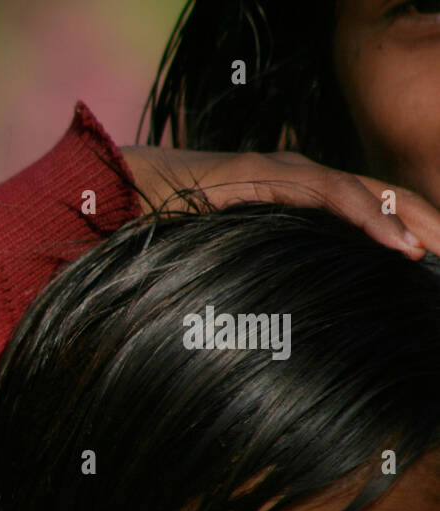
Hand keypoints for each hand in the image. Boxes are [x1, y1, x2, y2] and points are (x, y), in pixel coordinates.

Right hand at [120, 147, 439, 257]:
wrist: (121, 196)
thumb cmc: (166, 234)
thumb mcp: (229, 258)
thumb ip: (261, 273)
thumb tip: (286, 321)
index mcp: (293, 194)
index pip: (365, 205)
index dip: (401, 228)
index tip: (428, 262)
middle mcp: (297, 175)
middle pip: (379, 194)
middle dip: (421, 222)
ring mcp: (285, 170)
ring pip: (366, 190)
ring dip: (407, 221)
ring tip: (432, 252)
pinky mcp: (269, 174)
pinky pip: (332, 193)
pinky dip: (369, 217)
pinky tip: (393, 242)